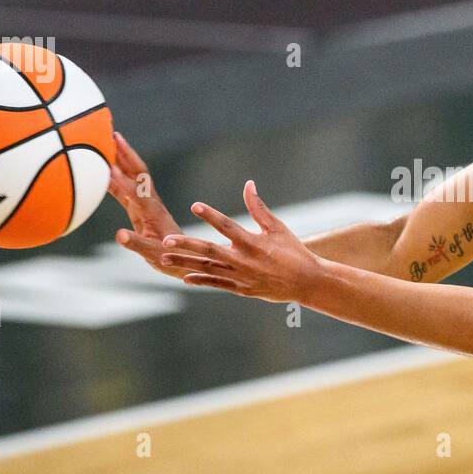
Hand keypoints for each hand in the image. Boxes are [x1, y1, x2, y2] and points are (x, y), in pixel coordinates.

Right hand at [108, 131, 191, 278]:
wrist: (186, 259)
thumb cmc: (170, 257)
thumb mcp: (153, 253)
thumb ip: (136, 244)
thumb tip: (119, 235)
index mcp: (152, 211)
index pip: (135, 188)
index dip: (121, 175)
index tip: (108, 161)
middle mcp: (150, 203)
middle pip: (137, 172)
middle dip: (125, 153)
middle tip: (111, 134)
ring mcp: (146, 204)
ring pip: (132, 177)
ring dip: (120, 161)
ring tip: (106, 144)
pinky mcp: (142, 210)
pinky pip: (127, 189)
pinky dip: (115, 178)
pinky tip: (104, 172)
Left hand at [158, 181, 324, 303]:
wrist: (307, 282)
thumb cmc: (294, 252)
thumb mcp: (278, 228)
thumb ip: (258, 208)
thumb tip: (248, 184)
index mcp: (254, 243)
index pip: (228, 226)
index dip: (211, 215)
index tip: (195, 206)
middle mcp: (244, 261)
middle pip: (210, 251)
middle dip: (187, 245)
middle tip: (167, 240)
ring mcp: (242, 277)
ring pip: (208, 269)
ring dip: (186, 262)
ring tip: (165, 257)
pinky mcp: (242, 289)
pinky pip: (217, 284)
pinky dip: (201, 280)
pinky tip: (185, 277)